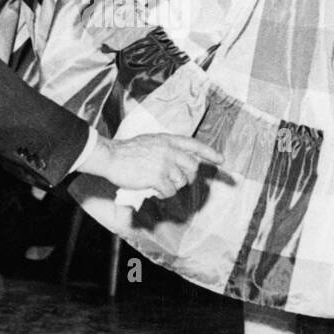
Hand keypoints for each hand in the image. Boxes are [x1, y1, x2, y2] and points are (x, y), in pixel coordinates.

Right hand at [79, 133, 222, 199]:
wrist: (111, 156)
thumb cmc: (127, 151)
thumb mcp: (151, 142)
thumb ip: (167, 148)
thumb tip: (181, 163)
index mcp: (168, 139)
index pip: (194, 145)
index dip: (210, 152)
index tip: (221, 160)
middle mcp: (169, 150)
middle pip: (192, 167)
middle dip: (188, 177)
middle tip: (176, 181)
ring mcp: (164, 164)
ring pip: (182, 181)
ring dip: (173, 187)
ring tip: (159, 184)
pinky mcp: (157, 177)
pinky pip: (170, 191)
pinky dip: (164, 194)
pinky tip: (154, 190)